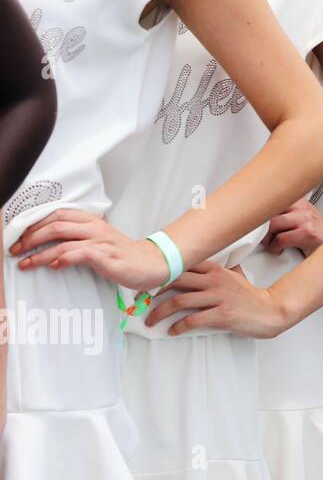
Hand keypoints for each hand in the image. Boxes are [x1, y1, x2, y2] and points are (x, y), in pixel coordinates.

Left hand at [12, 209, 168, 291]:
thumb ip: (77, 236)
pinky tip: (53, 266)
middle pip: (55, 225)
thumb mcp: (98, 239)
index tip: (19, 235)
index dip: (35, 223)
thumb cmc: (121, 254)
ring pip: (62, 241)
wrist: (150, 263)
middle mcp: (95, 228)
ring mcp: (101, 242)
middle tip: (15, 249)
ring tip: (24, 263)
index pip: (58, 213)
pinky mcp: (106, 257)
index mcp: (92, 221)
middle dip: (30, 237)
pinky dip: (62, 259)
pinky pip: (79, 254)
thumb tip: (47, 242)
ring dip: (38, 253)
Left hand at [144, 260, 288, 338]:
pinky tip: (172, 331)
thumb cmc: (249, 295)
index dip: (161, 274)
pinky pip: (192, 320)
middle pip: (175, 281)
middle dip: (153, 293)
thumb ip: (217, 270)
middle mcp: (214, 280)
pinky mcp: (221, 314)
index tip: (147, 284)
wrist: (268, 311)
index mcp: (214, 269)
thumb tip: (200, 266)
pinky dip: (177, 327)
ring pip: (179, 302)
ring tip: (151, 321)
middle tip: (141, 303)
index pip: (181, 266)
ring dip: (160, 313)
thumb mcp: (234, 276)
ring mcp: (218, 297)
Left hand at [262, 199, 322, 255]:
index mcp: (298, 201)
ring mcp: (306, 219)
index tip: (252, 218)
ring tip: (270, 244)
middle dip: (262, 228)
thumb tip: (260, 220)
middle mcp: (302, 207)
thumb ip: (284, 214)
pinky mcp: (308, 233)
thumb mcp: (300, 218)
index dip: (258, 210)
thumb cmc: (315, 235)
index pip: (272, 199)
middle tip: (262, 237)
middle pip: (269, 211)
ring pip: (273, 224)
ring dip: (267, 238)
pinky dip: (275, 248)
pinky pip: (281, 239)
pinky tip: (278, 250)